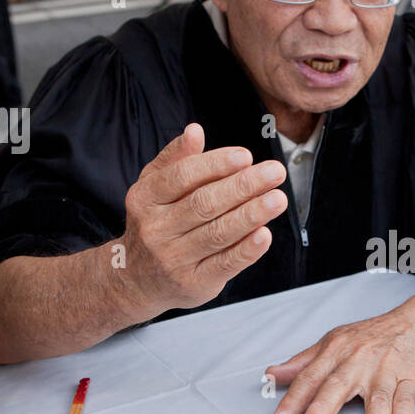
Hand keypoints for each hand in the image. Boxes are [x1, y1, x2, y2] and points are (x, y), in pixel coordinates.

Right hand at [116, 124, 286, 318]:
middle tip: (275, 172)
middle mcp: (156, 229)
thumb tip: (195, 130)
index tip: (246, 156)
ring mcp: (174, 259)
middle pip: (204, 204)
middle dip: (243, 186)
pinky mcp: (194, 283)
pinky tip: (265, 233)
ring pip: (218, 233)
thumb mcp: (154, 188)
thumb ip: (175, 160)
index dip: (215, 165)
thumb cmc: (155, 223)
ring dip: (252, 214)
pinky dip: (247, 249)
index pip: (181, 177)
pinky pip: (225, 264)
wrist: (136, 280)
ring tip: (278, 198)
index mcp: (145, 199)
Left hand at [266, 290, 414, 413]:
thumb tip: (271, 375)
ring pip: (377, 397)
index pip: (311, 376)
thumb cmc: (372, 336)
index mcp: (337, 351)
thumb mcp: (334, 341)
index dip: (295, 398)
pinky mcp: (411, 378)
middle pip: (339, 385)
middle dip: (323, 408)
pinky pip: (405, 400)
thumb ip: (303, 362)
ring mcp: (387, 370)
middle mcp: (360, 360)